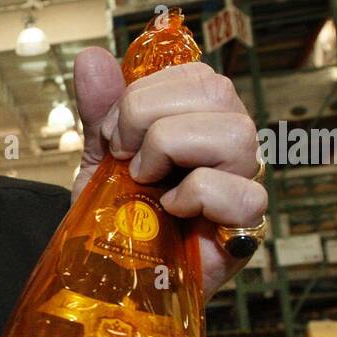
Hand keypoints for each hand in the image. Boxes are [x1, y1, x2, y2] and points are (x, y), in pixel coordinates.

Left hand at [70, 47, 266, 297]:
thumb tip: (91, 57)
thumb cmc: (117, 218)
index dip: (142, 95)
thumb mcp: (101, 158)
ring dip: (172, 150)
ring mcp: (243, 186)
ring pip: (236, 134)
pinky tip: (171, 211)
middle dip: (148, 116)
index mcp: (203, 121)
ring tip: (146, 182)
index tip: (113, 138)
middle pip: (218, 91)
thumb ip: (100, 110)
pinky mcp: (245, 230)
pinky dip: (195, 196)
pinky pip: (241, 193)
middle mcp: (231, 147)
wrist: (110, 279)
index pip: (196, 74)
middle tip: (124, 158)